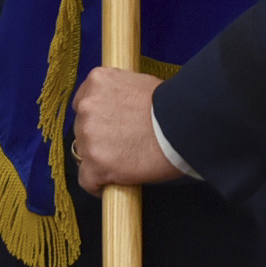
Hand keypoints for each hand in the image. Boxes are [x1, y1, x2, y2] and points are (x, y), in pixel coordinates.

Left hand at [72, 66, 182, 192]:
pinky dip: (99, 185)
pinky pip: (87, 181)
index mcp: (97, 82)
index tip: (108, 127)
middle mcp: (87, 106)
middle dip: (98, 138)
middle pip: (82, 129)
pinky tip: (114, 183)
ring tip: (124, 163)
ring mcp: (89, 136)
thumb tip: (116, 109)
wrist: (183, 126)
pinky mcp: (96, 164)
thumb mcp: (139, 83)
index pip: (82, 104)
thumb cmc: (170, 106)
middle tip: (121, 145)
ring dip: (99, 159)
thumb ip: (117, 95)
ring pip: (84, 154)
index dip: (97, 118)